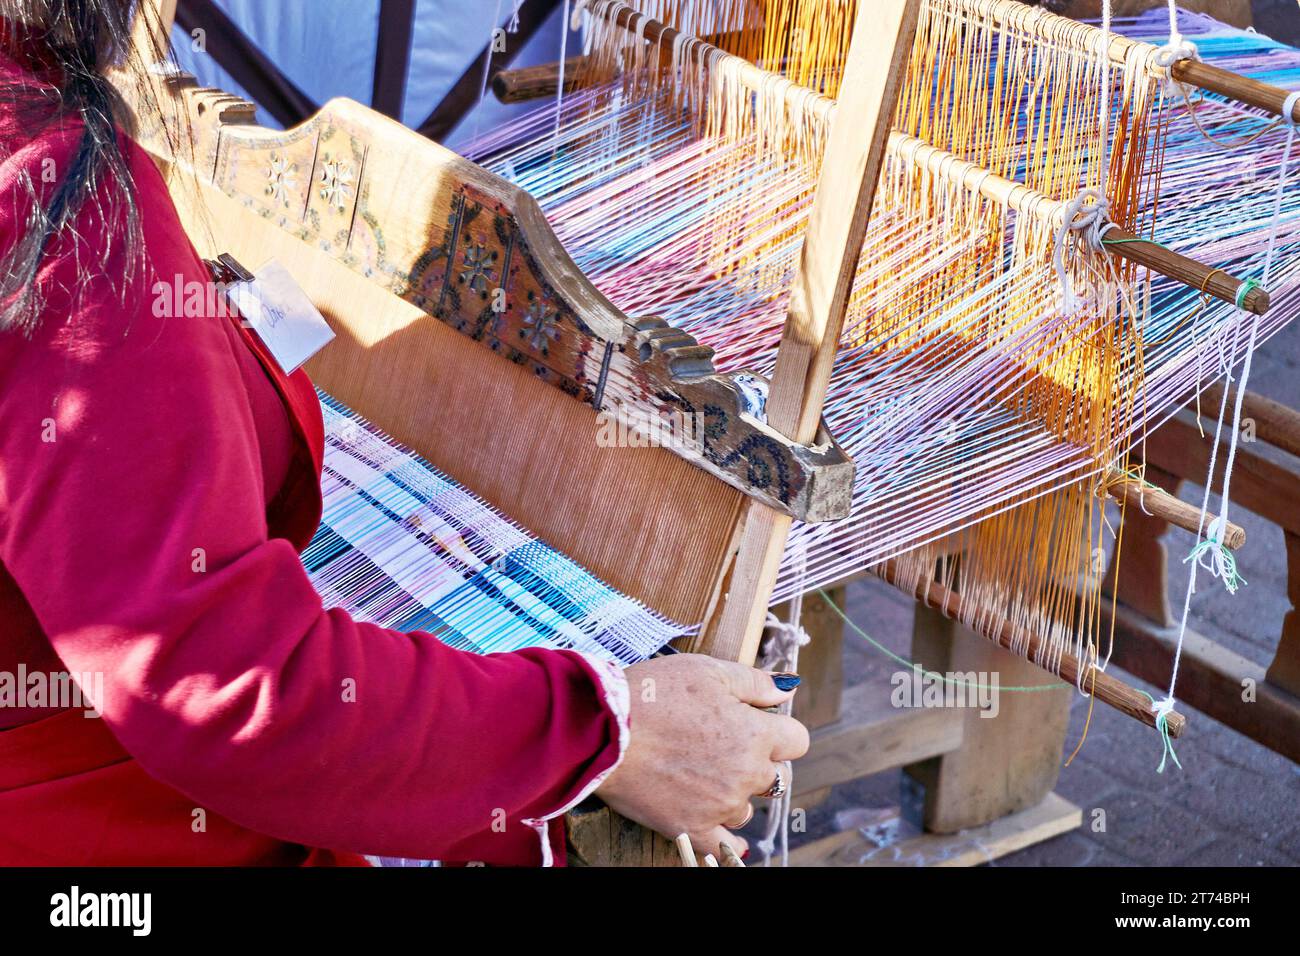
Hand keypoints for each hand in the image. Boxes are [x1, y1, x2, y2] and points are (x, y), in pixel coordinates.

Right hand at [594, 653, 809, 859]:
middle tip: (722, 745)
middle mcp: (746, 774)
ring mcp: (721, 805)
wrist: (604, 730)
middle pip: (775, 775)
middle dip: (757, 760)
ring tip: (703, 774)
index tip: (756, 723)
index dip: (778, 730)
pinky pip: (725, 845)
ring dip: (735, 793)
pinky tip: (726, 829)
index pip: (797, 740)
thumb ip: (754, 683)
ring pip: (747, 807)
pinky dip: (729, 840)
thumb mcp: (707, 671)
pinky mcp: (692, 827)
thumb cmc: (653, 694)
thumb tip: (787, 690)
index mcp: (756, 734)